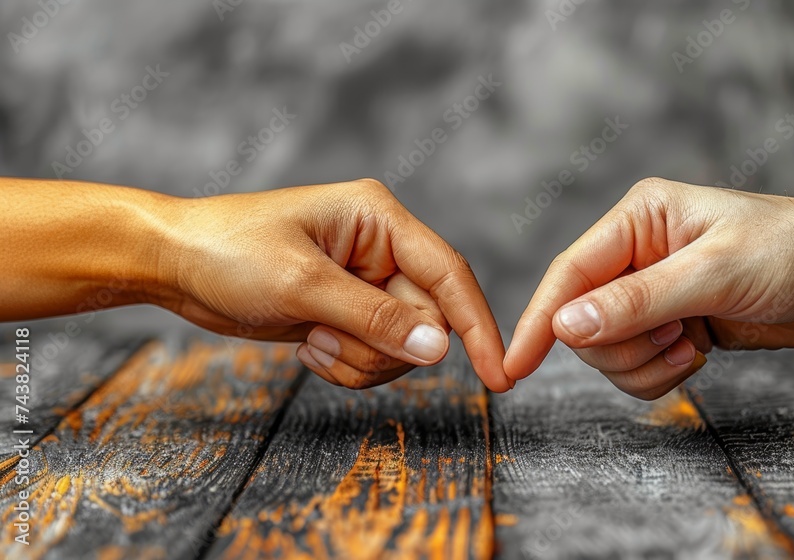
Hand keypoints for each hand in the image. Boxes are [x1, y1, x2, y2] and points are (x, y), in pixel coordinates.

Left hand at [153, 179, 508, 391]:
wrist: (175, 264)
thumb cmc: (230, 253)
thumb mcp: (302, 284)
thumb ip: (374, 317)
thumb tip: (439, 348)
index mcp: (380, 219)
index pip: (450, 274)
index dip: (478, 325)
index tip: (499, 376)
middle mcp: (383, 249)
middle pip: (427, 319)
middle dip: (384, 346)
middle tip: (330, 341)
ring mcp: (367, 282)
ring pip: (403, 345)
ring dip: (361, 359)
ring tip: (312, 341)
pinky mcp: (350, 311)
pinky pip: (375, 355)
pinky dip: (347, 365)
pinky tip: (309, 346)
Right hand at [504, 178, 793, 399]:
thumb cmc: (793, 252)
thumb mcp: (714, 274)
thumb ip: (638, 301)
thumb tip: (567, 325)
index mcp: (639, 219)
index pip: (570, 274)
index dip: (540, 321)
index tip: (514, 367)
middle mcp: (637, 253)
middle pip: (583, 321)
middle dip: (622, 347)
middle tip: (673, 341)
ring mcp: (653, 291)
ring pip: (607, 350)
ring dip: (644, 364)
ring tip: (691, 346)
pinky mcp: (671, 323)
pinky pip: (637, 366)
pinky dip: (660, 374)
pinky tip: (697, 354)